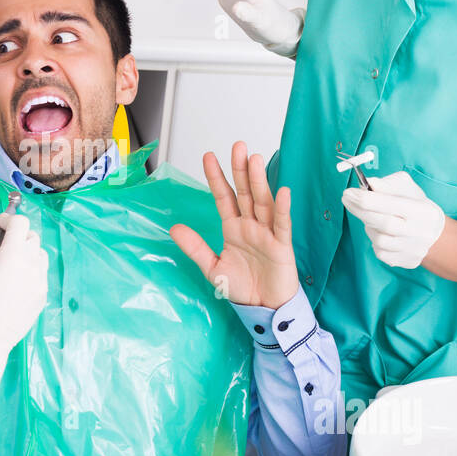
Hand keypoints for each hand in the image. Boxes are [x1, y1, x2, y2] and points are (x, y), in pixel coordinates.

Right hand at [0, 213, 48, 411]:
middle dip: (18, 236)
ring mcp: (40, 283)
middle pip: (32, 237)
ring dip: (27, 252)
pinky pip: (40, 274)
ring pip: (40, 255)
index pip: (20, 223)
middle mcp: (32, 266)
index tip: (0, 225)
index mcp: (13, 256)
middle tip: (2, 245)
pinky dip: (30, 270)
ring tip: (10, 263)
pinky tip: (14, 282)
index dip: (8, 219)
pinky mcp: (42, 296)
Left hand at [170, 142, 299, 308]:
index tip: (208, 156)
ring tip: (255, 160)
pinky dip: (282, 209)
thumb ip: (195, 247)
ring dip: (259, 182)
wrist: (263, 309)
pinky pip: (282, 225)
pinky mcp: (281, 246)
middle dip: (241, 170)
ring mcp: (267, 233)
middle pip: (245, 193)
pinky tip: (282, 192)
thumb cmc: (242, 287)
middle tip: (238, 146)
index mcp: (233, 228)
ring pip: (263, 202)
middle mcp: (251, 226)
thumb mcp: (212, 267)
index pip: (223, 197)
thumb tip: (174, 228)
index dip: (216, 177)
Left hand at [340, 171, 446, 268]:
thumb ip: (388, 184)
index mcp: (422, 210)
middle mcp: (420, 231)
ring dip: (368, 227)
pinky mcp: (408, 262)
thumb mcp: (407, 189)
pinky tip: (380, 233)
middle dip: (360, 211)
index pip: (390, 204)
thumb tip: (368, 183)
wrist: (437, 235)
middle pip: (382, 223)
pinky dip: (375, 241)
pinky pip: (381, 253)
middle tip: (347, 200)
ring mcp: (414, 249)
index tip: (348, 192)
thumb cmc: (417, 207)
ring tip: (370, 218)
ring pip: (379, 240)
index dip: (365, 198)